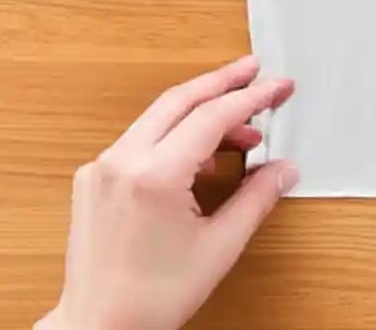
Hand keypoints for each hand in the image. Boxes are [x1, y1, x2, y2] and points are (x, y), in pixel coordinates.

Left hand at [36, 56, 297, 329]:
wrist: (100, 325)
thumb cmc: (152, 297)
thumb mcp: (219, 247)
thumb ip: (256, 199)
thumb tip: (282, 170)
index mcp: (153, 175)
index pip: (211, 116)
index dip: (251, 97)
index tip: (277, 87)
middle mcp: (121, 161)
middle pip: (180, 100)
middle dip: (222, 82)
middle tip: (256, 71)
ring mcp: (101, 168)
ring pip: (158, 118)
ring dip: (200, 114)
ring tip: (242, 130)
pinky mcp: (92, 179)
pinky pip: (139, 141)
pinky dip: (173, 137)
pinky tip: (201, 156)